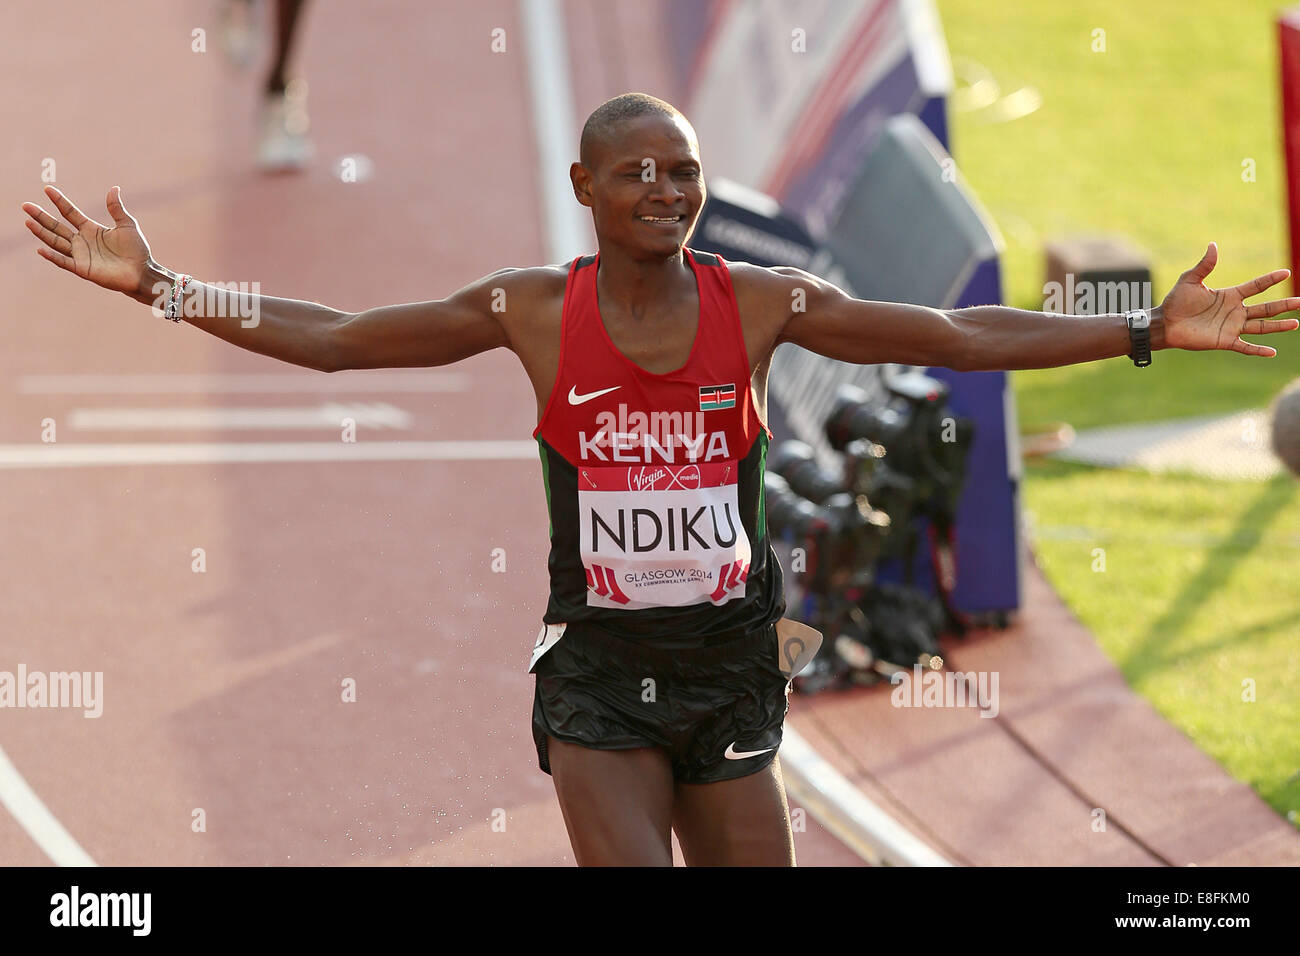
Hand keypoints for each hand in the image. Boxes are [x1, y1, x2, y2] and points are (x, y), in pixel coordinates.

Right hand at [20, 185, 153, 296]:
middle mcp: (82, 241)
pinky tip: (40, 249)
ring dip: (42, 232)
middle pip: (57, 226)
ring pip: (56, 242)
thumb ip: (116, 208)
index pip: (70, 212)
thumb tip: (114, 188)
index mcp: (90, 229)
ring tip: (28, 222)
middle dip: (41, 216)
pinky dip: (52, 256)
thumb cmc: (137, 250)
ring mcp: (80, 255)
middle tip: (25, 205)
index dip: (59, 201)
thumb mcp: (127, 225)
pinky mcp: (82, 268)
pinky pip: (64, 262)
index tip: (47, 189)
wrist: (143, 272)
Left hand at [1160, 242, 1299, 355]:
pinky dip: (1258, 350)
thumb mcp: (1190, 280)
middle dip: (1284, 305)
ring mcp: (1231, 327)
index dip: (1270, 280)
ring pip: (1261, 326)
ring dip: (1278, 326)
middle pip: (1265, 308)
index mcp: (1230, 296)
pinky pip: (1245, 346)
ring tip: (1295, 323)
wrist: (1164, 323)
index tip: (1286, 273)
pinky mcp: (1224, 341)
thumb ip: (1205, 265)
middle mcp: (1235, 311)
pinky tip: (1272, 352)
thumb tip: (1213, 245)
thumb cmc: (1175, 301)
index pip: (1256, 286)